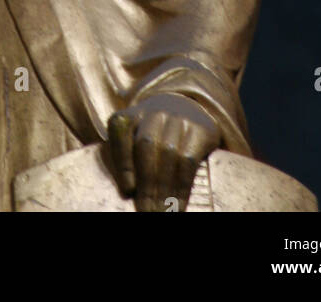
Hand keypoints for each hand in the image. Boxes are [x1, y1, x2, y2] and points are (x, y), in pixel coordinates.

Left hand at [108, 93, 218, 211]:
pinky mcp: (200, 129)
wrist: (189, 108)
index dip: (123, 161)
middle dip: (145, 181)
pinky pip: (188, 160)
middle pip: (146, 144)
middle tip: (146, 210)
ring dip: (164, 188)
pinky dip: (181, 186)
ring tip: (161, 211)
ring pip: (168, 153)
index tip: (127, 190)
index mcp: (132, 113)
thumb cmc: (156, 133)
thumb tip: (128, 194)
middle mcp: (155, 112)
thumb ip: (128, 158)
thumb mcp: (138, 135)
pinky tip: (178, 204)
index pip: (121, 131)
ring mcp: (178, 118)